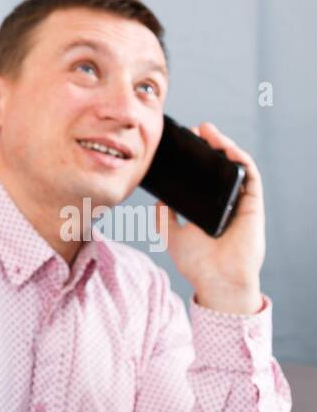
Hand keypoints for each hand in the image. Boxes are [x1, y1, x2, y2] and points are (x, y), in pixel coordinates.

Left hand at [159, 121, 264, 314]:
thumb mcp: (171, 235)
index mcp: (207, 209)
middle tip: (195, 130)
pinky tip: (227, 148)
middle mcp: (225, 203)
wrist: (216, 280)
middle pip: (219, 168)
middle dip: (209, 146)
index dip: (194, 160)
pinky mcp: (253, 205)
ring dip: (225, 146)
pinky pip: (249, 177)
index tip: (181, 145)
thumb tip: (159, 198)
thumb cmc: (197, 263)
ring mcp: (240, 202)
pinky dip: (240, 160)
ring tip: (209, 131)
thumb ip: (164, 216)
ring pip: (235, 167)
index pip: (203, 178)